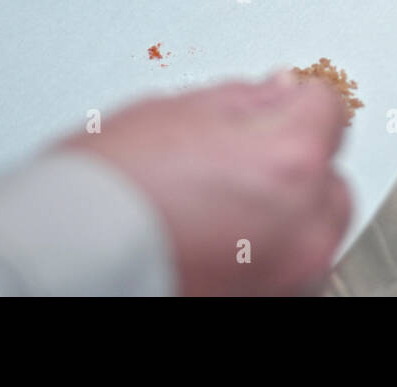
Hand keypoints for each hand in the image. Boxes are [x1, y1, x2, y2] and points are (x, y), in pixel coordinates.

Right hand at [66, 76, 350, 295]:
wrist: (66, 257)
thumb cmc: (108, 189)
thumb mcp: (175, 110)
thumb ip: (244, 100)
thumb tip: (277, 93)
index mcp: (290, 160)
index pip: (326, 108)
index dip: (293, 101)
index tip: (274, 106)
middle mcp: (304, 224)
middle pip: (330, 175)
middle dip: (298, 162)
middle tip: (243, 157)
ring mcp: (290, 272)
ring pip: (316, 227)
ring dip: (288, 210)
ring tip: (225, 203)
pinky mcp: (269, 303)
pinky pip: (289, 267)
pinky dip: (268, 252)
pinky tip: (221, 238)